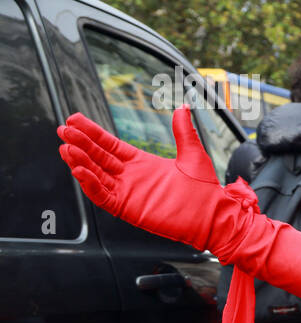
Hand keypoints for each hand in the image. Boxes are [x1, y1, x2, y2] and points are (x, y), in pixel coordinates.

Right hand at [57, 108, 229, 250]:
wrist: (214, 215)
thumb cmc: (206, 189)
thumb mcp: (192, 153)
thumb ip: (183, 131)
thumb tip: (183, 107)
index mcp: (142, 164)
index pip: (109, 146)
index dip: (92, 133)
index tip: (75, 119)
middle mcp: (131, 178)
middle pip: (98, 158)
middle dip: (80, 144)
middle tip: (64, 129)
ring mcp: (128, 193)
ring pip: (96, 176)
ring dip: (80, 162)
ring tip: (66, 147)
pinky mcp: (128, 208)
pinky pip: (103, 196)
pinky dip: (90, 184)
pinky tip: (79, 170)